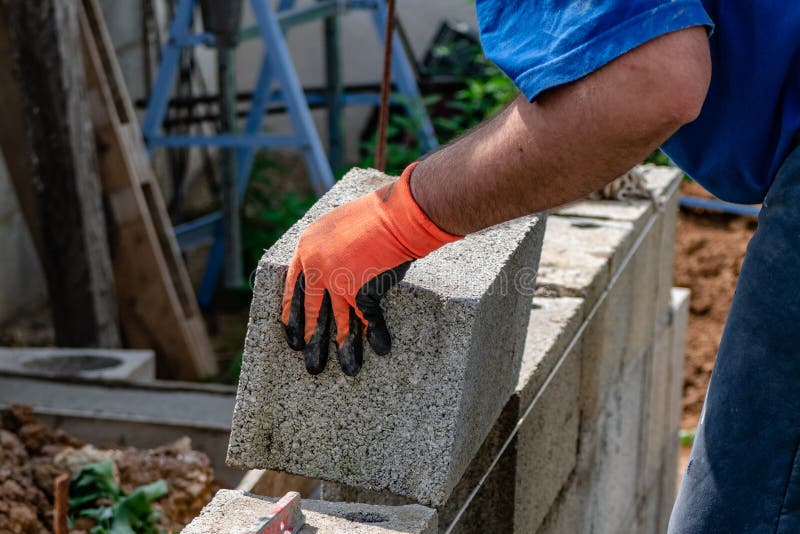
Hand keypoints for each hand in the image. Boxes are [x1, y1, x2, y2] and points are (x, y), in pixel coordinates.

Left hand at [281, 163, 459, 375]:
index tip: (289, 329)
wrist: (397, 214)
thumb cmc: (375, 213)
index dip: (291, 309)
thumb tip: (335, 268)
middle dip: (309, 335)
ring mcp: (337, 281)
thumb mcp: (340, 224)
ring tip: (341, 369)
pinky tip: (378, 350)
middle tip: (304, 356)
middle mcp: (317, 267)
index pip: (293, 284)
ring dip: (339, 346)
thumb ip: (332, 247)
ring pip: (337, 320)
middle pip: (310, 308)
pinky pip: (366, 318)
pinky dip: (374, 335)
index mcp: (308, 246)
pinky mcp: (359, 291)